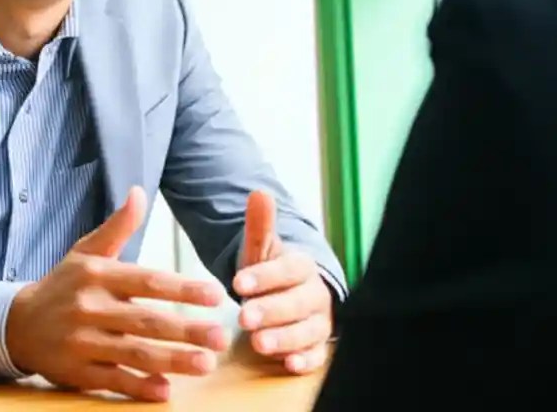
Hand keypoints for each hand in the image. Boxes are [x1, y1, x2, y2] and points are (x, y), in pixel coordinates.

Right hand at [6, 186, 230, 401]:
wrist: (16, 324)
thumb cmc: (63, 285)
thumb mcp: (85, 251)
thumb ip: (117, 226)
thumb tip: (139, 192)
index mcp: (98, 275)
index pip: (147, 281)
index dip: (183, 288)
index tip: (216, 295)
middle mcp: (90, 308)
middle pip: (145, 320)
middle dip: (187, 330)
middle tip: (222, 337)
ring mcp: (82, 342)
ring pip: (133, 353)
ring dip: (172, 361)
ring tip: (206, 364)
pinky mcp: (75, 372)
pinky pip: (111, 380)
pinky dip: (137, 387)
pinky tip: (164, 391)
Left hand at [233, 190, 332, 374]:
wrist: (291, 295)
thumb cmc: (272, 273)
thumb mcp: (261, 250)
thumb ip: (260, 225)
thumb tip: (259, 192)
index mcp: (301, 267)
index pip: (288, 269)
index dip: (265, 276)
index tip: (238, 283)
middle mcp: (315, 294)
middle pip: (297, 302)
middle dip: (271, 310)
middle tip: (244, 317)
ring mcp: (318, 321)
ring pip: (308, 330)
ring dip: (285, 338)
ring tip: (259, 343)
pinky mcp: (318, 346)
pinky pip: (317, 355)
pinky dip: (306, 360)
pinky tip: (291, 364)